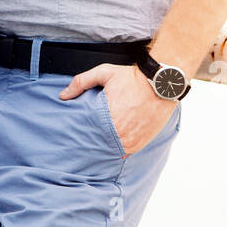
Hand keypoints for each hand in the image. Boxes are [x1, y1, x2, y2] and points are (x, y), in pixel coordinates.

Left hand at [59, 62, 177, 156]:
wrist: (163, 82)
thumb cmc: (133, 78)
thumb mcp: (105, 73)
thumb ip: (82, 82)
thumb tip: (63, 95)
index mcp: (108, 119)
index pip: (86, 134)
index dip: (80, 134)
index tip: (75, 133)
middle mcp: (121, 134)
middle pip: (98, 145)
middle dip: (91, 142)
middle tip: (83, 140)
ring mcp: (133, 141)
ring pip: (111, 151)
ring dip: (104, 147)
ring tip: (96, 142)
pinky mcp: (142, 143)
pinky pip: (126, 152)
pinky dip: (118, 149)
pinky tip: (112, 143)